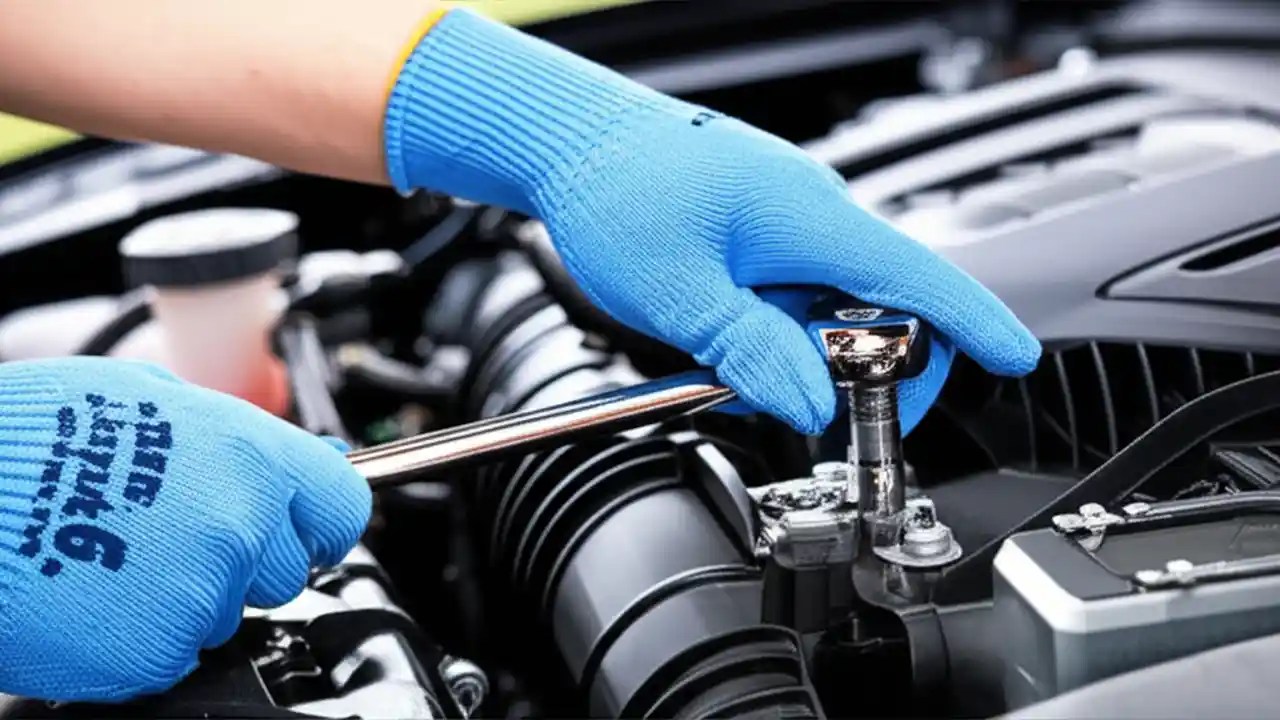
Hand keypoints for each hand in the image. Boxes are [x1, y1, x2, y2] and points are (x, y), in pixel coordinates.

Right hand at [0, 358, 370, 701]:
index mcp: (251, 454)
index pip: (342, 505)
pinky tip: (95, 595)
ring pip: (226, 614)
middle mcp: (240, 522)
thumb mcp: (151, 398)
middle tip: (166, 534)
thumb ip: (237, 436)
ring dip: (184, 597)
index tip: (296, 528)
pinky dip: (139, 637)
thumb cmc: (31, 437)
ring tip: (114, 554)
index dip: (317, 521)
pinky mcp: (156, 647)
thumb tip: (307, 456)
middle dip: (240, 561)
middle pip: (284, 569)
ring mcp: (202, 590)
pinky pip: (174, 653)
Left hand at [385, 9, 1040, 433]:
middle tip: (809, 408)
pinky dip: (778, 329)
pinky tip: (725, 336)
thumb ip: (752, 354)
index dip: (974, 324)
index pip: (918, 278)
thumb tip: (810, 405)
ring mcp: (789, 220)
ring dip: (803, 353)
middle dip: (863, 369)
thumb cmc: (615, 189)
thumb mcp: (679, 292)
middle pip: (884, 306)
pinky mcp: (763, 230)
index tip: (1015, 358)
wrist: (567, 139)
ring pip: (834, 307)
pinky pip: (797, 291)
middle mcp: (813, 213)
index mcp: (810, 219)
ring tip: (729, 363)